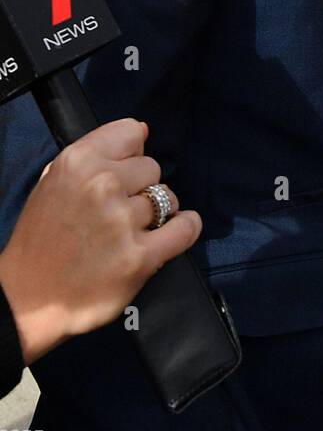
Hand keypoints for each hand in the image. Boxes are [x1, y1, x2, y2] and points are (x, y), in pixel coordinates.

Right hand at [0, 118, 201, 365]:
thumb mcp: (55, 181)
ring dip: (158, 213)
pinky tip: (176, 230)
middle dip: (141, 187)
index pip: (131, 132)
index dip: (130, 154)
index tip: (123, 172)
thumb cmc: (42, 238)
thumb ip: (96, 153)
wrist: (28, 300)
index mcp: (78, 162)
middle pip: (152, 167)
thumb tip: (143, 130)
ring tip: (135, 230)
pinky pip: (185, 229)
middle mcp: (102, 185)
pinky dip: (186, 228)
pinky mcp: (140, 257)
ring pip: (168, 198)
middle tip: (120, 211)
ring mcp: (122, 222)